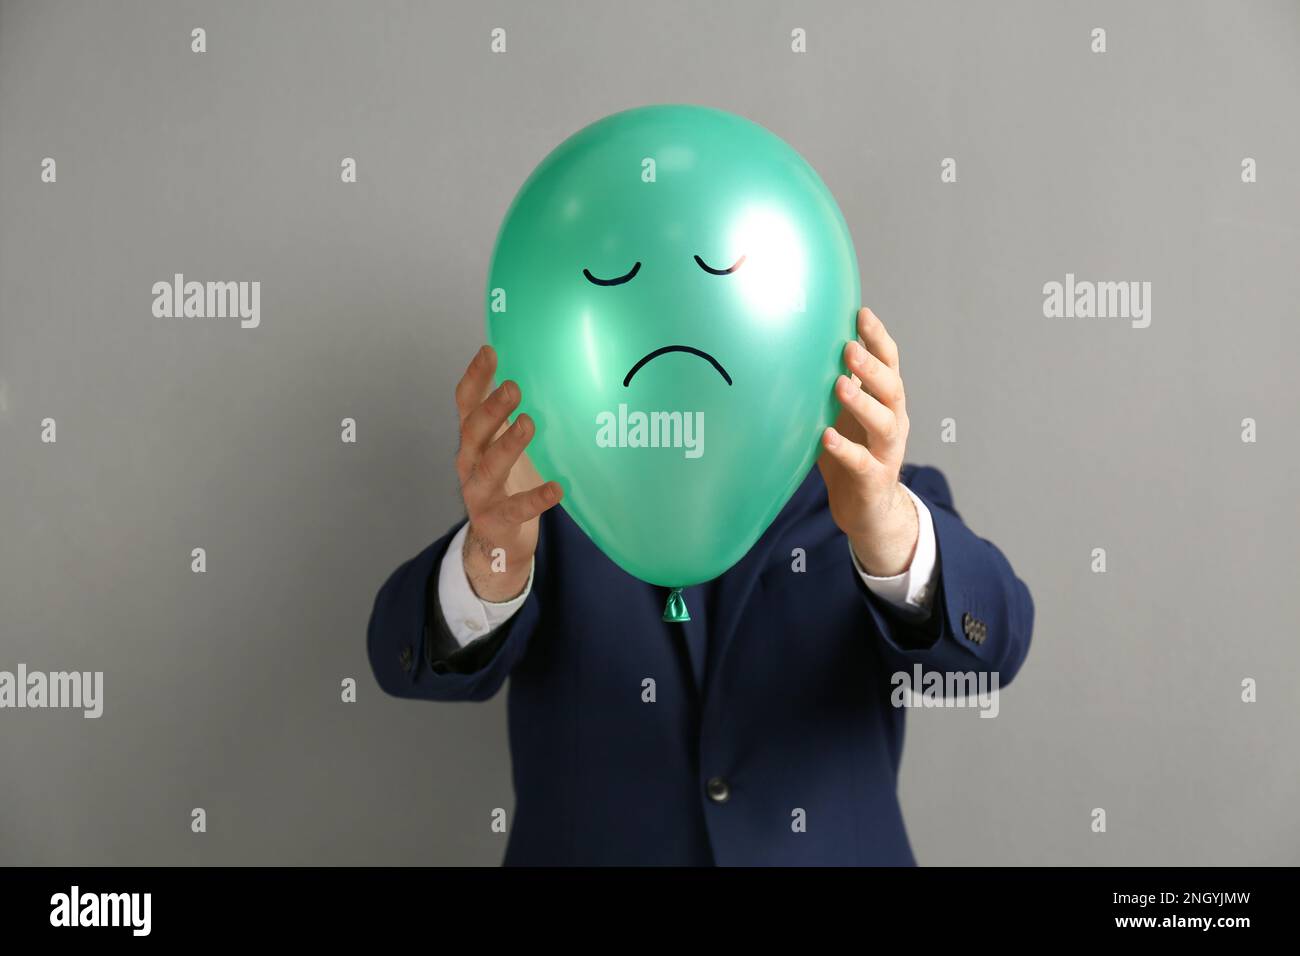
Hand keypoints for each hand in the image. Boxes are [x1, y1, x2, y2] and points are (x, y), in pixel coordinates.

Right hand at [454, 345, 562, 601]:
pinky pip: (515, 509)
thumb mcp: (501, 446)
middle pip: (473, 431)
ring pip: (489, 467)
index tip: (490, 351)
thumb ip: (508, 417)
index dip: (474, 377)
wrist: (495, 542)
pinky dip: (535, 498)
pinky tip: (556, 488)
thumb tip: (532, 371)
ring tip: (528, 424)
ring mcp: (479, 493)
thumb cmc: (505, 483)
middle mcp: (469, 463)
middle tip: (513, 388)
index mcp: (472, 440)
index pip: (466, 403)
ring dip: (507, 444)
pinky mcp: (495, 520)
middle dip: (491, 408)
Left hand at [816, 307, 918, 576]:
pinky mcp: (875, 480)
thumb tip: (800, 348)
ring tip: (840, 384)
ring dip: (863, 402)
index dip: (878, 338)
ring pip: (884, 423)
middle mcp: (894, 422)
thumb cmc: (851, 454)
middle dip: (872, 366)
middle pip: (892, 388)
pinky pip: (862, 462)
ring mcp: (888, 452)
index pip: (888, 363)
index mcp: (886, 402)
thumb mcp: (842, 415)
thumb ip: (832, 386)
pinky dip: (845, 448)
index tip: (861, 313)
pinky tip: (826, 436)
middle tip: (849, 347)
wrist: (868, 510)